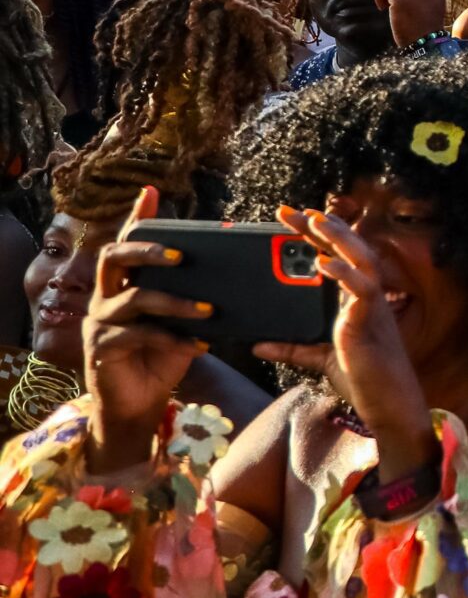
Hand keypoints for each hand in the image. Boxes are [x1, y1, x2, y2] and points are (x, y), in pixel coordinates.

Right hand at [82, 186, 211, 469]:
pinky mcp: (103, 348)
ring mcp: (100, 322)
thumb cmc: (164, 358)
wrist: (140, 405)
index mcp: (125, 285)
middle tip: (181, 254)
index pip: (128, 242)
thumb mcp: (185, 323)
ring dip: (174, 301)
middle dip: (148, 249)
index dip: (137, 217)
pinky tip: (199, 345)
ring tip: (208, 309)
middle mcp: (105, 297)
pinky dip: (173, 338)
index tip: (152, 192)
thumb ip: (198, 297)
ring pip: (133, 298)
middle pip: (114, 257)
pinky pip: (139, 335)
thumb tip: (237, 273)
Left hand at [253, 207, 434, 476]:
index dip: (316, 236)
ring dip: (339, 238)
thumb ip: (292, 347)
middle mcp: (366, 297)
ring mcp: (371, 307)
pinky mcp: (370, 322)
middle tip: (290, 211)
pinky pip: (362, 290)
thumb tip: (256, 343)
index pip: (335, 258)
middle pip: (348, 250)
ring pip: (362, 260)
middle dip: (320, 228)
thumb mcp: (319, 358)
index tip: (292, 218)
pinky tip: (325, 263)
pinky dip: (344, 274)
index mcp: (355, 301)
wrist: (389, 406)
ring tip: (315, 220)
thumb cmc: (365, 380)